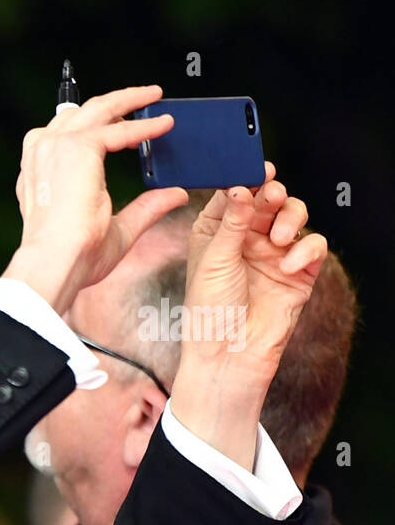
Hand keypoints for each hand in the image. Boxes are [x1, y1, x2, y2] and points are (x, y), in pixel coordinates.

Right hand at [4, 85, 188, 313]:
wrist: (57, 261)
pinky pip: (117, 129)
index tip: (119, 129)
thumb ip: (144, 208)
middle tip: (143, 98)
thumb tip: (174, 195)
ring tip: (154, 96)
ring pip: (97, 109)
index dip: (97, 128)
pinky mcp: (76, 147)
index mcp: (40, 174)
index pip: (66, 136)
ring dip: (129, 100)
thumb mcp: (116, 229)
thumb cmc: (72, 257)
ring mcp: (56, 147)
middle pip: (81, 113)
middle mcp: (42, 154)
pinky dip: (143, 126)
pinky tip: (163, 126)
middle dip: (115, 102)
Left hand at [180, 161, 327, 383]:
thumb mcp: (214, 259)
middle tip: (272, 197)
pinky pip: (314, 246)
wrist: (228, 353)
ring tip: (279, 238)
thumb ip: (231, 221)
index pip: (235, 194)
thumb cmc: (209, 310)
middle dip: (273, 194)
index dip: (246, 179)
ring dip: (291, 218)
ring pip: (295, 215)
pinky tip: (287, 266)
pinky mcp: (299, 271)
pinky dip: (305, 251)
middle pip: (269, 199)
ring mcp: (274, 253)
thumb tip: (241, 186)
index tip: (258, 170)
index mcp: (217, 232)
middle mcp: (246, 239)